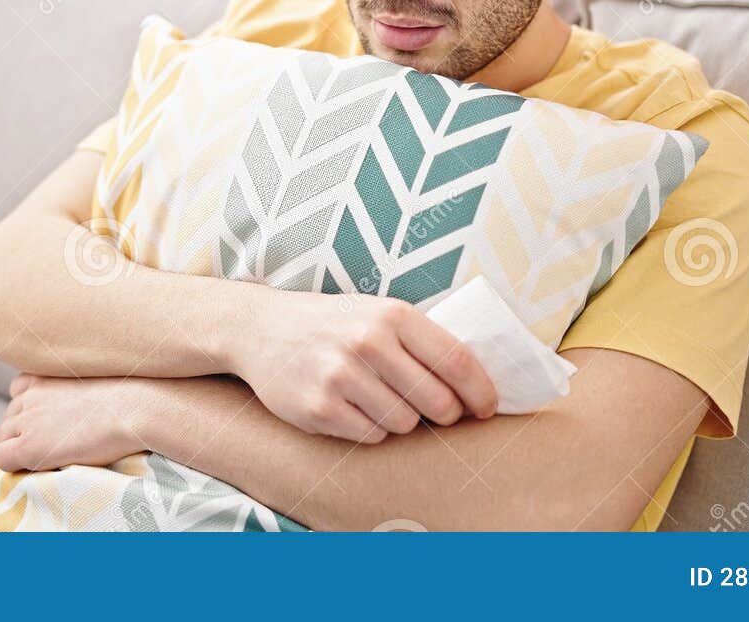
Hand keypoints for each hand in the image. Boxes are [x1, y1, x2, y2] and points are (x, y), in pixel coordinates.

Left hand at [0, 374, 150, 471]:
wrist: (138, 407)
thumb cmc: (131, 394)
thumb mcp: (97, 378)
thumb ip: (77, 387)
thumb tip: (85, 403)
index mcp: (46, 374)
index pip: (19, 389)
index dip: (30, 409)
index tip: (48, 421)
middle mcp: (31, 394)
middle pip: (9, 415)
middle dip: (23, 429)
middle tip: (52, 444)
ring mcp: (28, 420)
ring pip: (2, 437)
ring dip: (18, 446)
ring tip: (48, 458)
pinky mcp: (30, 446)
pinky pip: (2, 458)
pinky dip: (15, 465)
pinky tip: (40, 467)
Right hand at [227, 290, 497, 443]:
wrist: (260, 329)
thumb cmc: (332, 323)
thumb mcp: (378, 313)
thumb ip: (422, 340)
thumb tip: (475, 383)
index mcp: (392, 314)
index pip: (457, 361)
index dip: (481, 391)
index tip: (488, 408)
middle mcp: (367, 342)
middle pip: (437, 401)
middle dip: (444, 413)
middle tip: (436, 410)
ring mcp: (341, 376)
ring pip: (405, 423)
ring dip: (402, 420)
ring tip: (379, 398)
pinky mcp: (319, 407)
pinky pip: (371, 436)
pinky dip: (371, 430)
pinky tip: (353, 408)